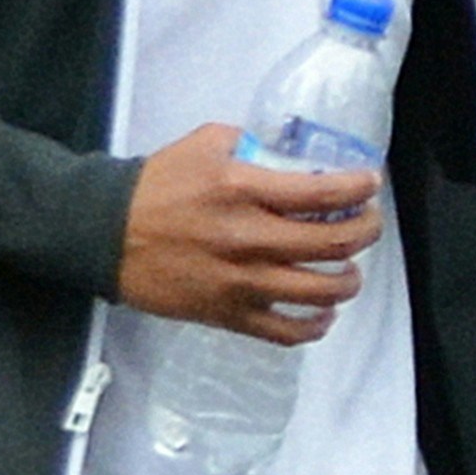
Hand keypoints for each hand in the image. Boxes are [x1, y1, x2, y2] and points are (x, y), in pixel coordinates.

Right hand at [117, 121, 385, 344]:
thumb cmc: (155, 186)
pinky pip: (286, 331)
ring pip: (319, 292)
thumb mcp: (204, 143)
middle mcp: (248, 238)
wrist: (105, 233)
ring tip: (349, 270)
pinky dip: (314, 325)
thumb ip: (251, 144)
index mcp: (242, 189)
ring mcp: (240, 282)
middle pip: (332, 244)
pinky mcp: (227, 314)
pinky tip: (322, 313)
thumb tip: (291, 155)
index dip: (359, 190)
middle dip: (365, 231)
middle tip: (368, 224)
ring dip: (348, 281)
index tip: (370, 186)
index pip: (322, 194)